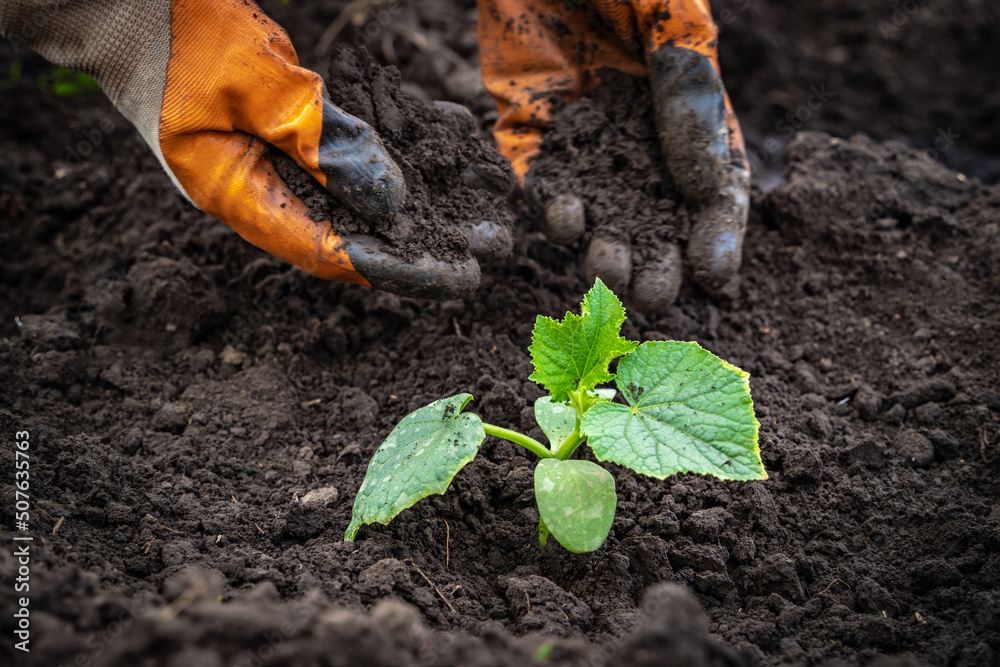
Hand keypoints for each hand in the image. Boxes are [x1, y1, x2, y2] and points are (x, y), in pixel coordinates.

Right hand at [1, 0, 474, 299]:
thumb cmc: (176, 33)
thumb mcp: (257, 86)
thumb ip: (323, 144)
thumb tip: (389, 203)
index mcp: (236, 197)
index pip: (327, 250)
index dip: (394, 265)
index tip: (453, 274)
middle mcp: (256, 191)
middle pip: (349, 233)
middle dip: (417, 243)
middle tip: (483, 252)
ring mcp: (265, 162)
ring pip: (351, 199)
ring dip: (412, 207)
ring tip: (473, 218)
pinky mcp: (278, 133)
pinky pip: (341, 160)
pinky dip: (386, 165)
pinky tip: (433, 166)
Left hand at [478, 0, 749, 311]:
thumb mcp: (671, 20)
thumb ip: (690, 96)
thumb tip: (706, 187)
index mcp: (689, 117)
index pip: (714, 190)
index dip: (718, 237)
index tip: (714, 277)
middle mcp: (638, 141)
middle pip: (654, 219)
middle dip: (657, 262)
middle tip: (653, 296)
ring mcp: (584, 142)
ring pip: (599, 213)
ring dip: (604, 247)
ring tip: (607, 266)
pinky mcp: (531, 133)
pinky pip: (541, 182)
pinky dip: (551, 206)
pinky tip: (564, 216)